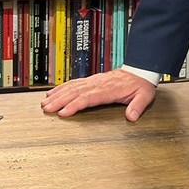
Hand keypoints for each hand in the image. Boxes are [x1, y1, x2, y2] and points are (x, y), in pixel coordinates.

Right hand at [40, 68, 155, 120]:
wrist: (138, 71)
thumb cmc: (139, 85)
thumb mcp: (144, 96)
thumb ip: (137, 106)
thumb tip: (131, 117)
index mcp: (108, 90)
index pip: (87, 98)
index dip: (74, 105)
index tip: (63, 112)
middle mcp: (97, 84)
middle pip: (74, 93)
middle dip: (59, 101)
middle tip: (46, 109)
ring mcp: (92, 82)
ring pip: (71, 88)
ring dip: (58, 95)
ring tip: (45, 103)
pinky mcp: (91, 81)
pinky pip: (74, 83)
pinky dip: (62, 88)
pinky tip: (54, 93)